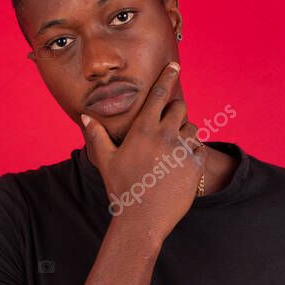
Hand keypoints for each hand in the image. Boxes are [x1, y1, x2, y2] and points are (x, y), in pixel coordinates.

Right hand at [80, 61, 205, 241]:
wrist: (142, 219)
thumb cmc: (121, 188)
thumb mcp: (105, 160)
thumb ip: (96, 135)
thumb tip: (84, 117)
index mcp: (143, 130)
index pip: (159, 94)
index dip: (168, 76)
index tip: (175, 66)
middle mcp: (165, 135)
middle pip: (180, 107)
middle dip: (177, 110)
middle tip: (170, 122)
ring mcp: (182, 150)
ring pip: (192, 128)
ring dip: (185, 132)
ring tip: (173, 148)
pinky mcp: (195, 165)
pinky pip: (199, 148)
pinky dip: (192, 152)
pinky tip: (181, 165)